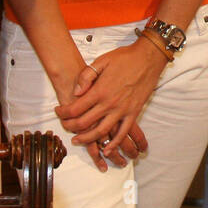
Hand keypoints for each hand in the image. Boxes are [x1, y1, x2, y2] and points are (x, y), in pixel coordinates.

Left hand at [55, 39, 163, 167]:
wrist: (148, 58)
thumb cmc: (125, 58)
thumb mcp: (101, 61)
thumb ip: (86, 76)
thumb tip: (76, 92)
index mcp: (100, 90)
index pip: (76, 108)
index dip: (64, 113)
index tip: (59, 112)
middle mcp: (109, 103)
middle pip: (84, 123)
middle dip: (71, 127)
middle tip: (65, 126)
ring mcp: (122, 110)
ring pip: (101, 132)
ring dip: (87, 139)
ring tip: (78, 140)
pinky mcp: (133, 113)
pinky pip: (122, 133)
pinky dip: (114, 144)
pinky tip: (107, 149)